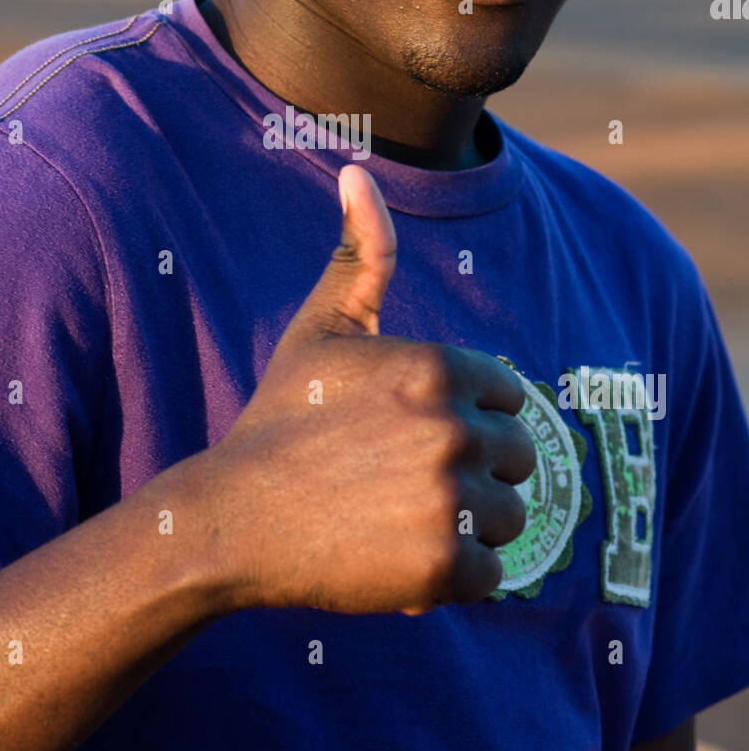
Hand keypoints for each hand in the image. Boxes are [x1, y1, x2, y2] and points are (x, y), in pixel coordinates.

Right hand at [211, 164, 534, 615]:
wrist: (229, 518)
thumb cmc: (281, 419)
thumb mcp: (321, 327)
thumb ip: (359, 252)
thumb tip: (356, 172)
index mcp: (439, 366)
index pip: (511, 397)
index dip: (468, 418)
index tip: (414, 434)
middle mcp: (455, 427)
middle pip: (519, 458)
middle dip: (474, 473)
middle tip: (403, 483)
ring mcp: (452, 499)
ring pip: (513, 518)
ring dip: (470, 527)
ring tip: (402, 520)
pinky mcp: (444, 566)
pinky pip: (492, 577)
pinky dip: (453, 578)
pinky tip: (398, 558)